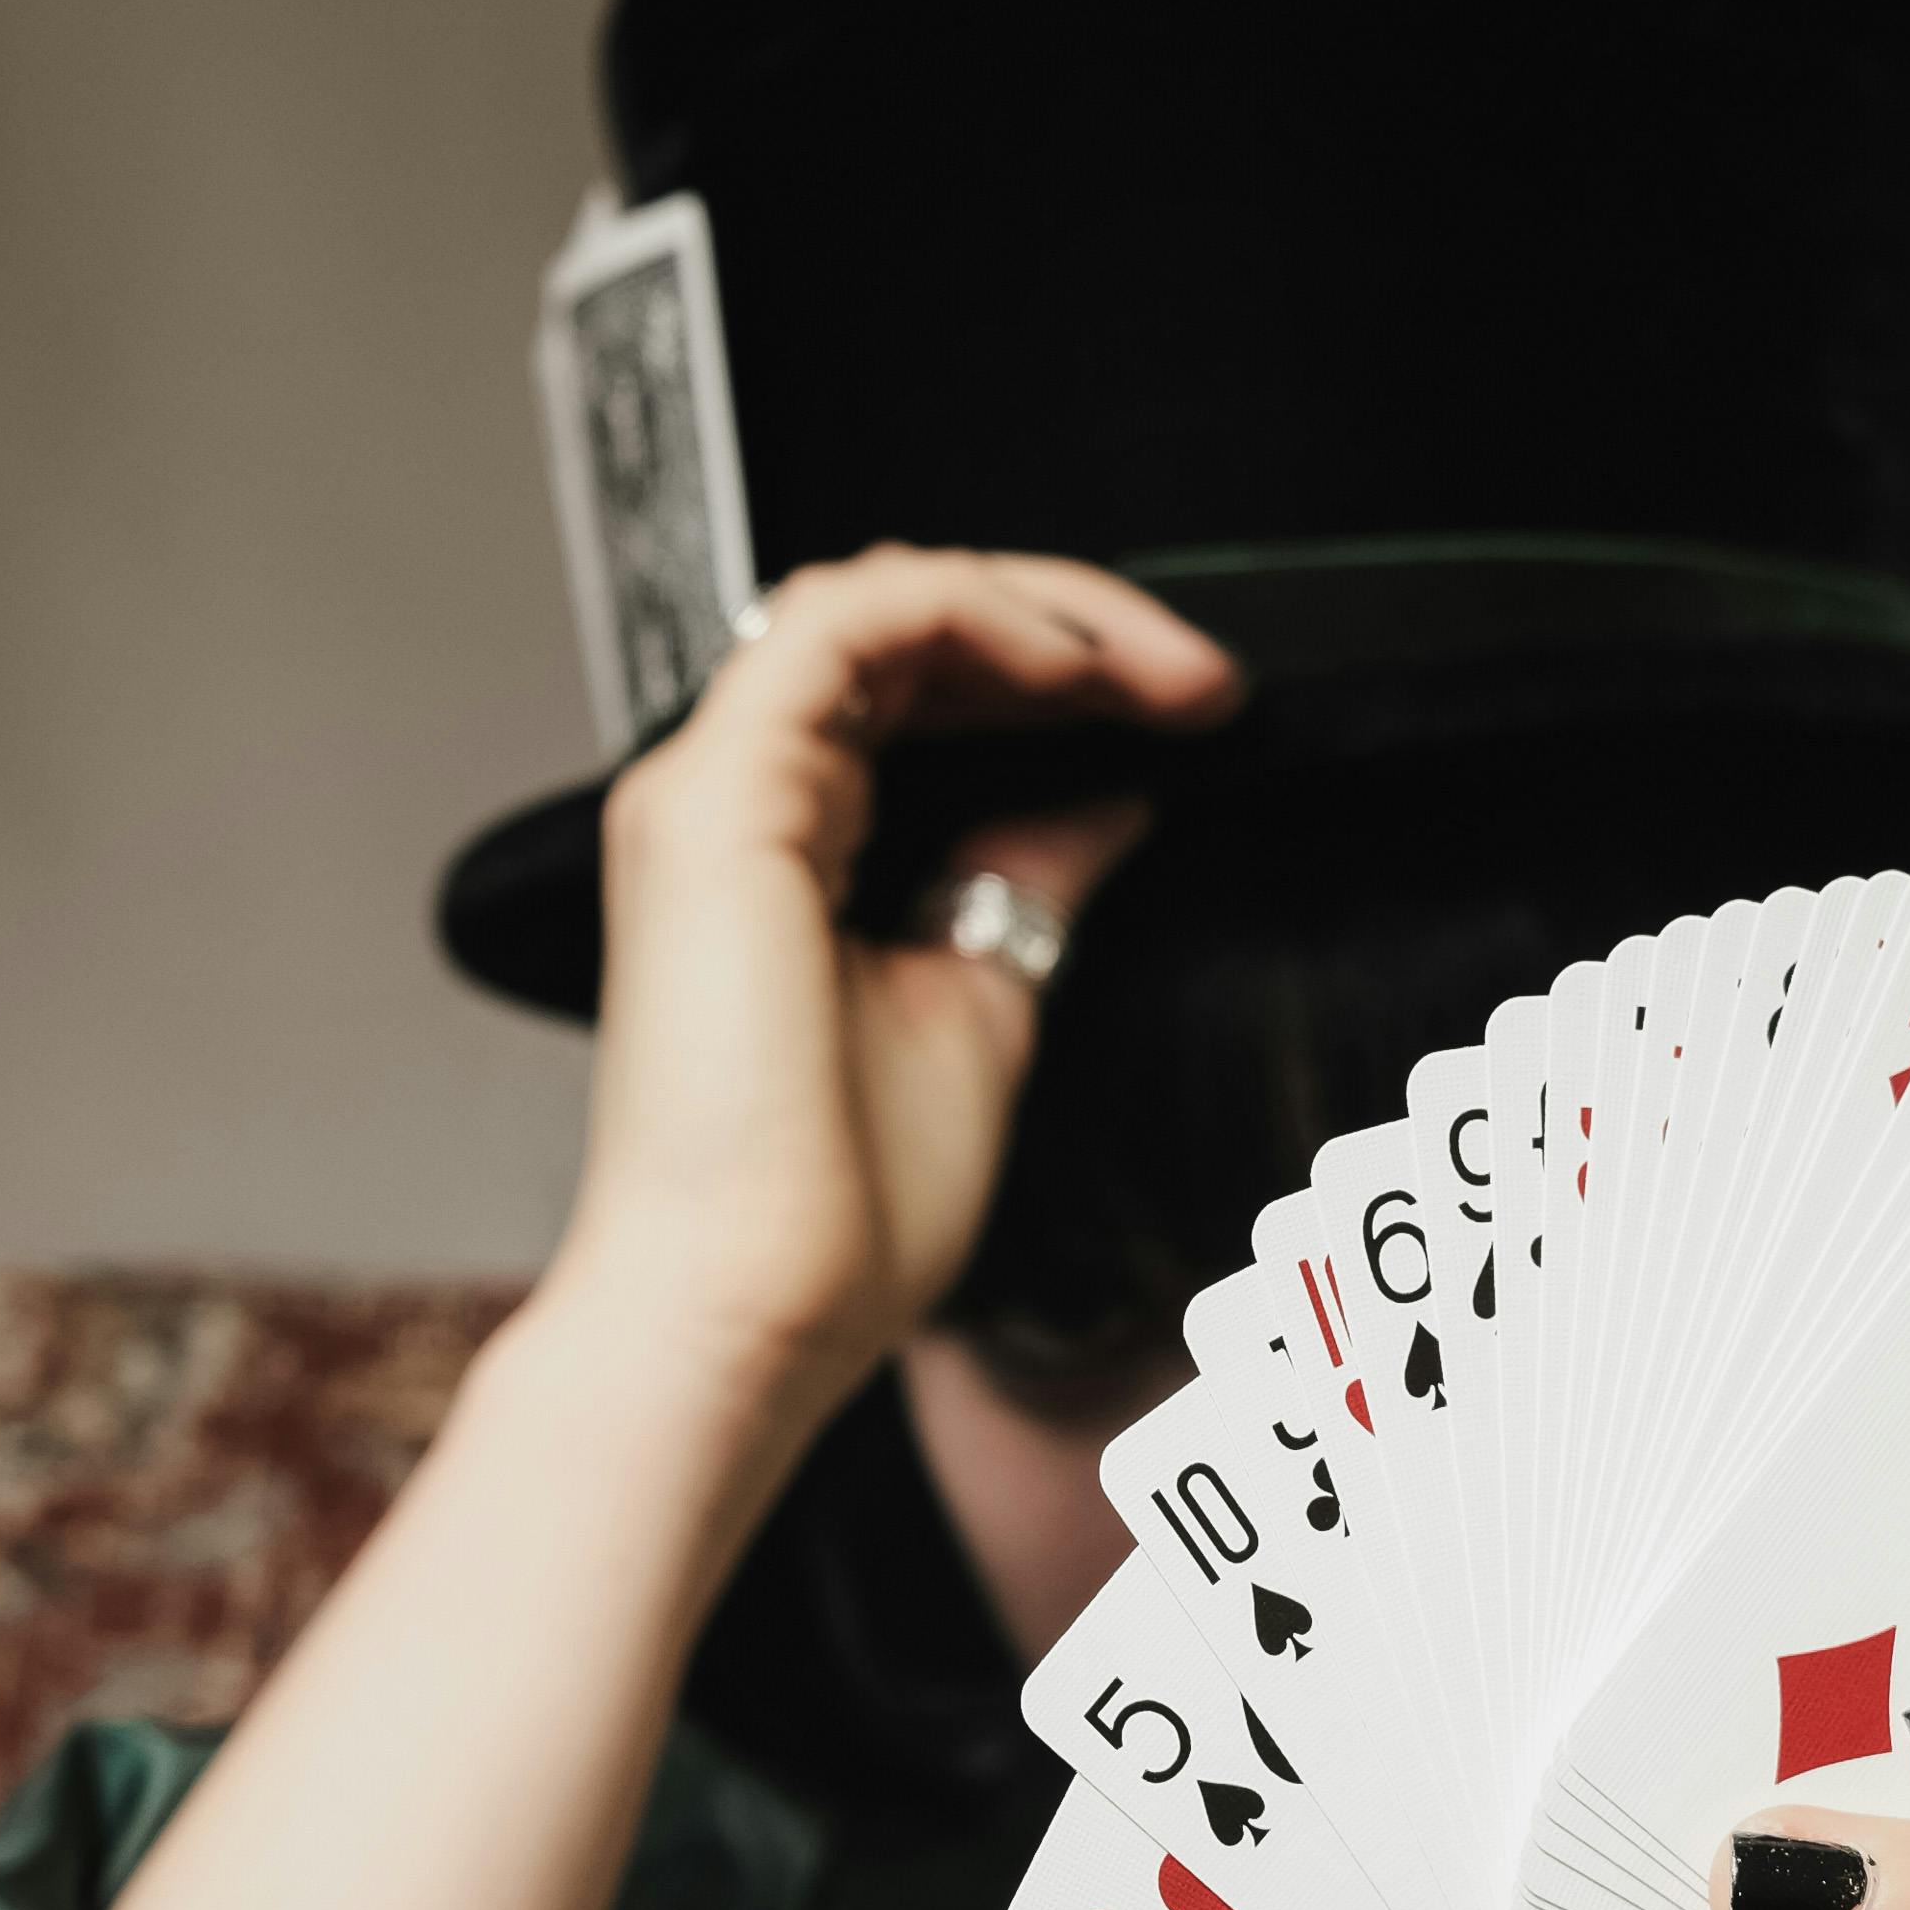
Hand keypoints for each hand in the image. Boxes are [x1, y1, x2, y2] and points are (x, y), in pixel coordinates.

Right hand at [565, 544, 1240, 1430]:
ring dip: (1031, 609)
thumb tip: (1109, 792)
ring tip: (1152, 668)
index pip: (914, 689)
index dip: (1057, 674)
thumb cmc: (835, 1212)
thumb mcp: (983, 1001)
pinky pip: (842, 626)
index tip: (1191, 713)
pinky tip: (1068, 667)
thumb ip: (1031, 879)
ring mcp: (711, 789)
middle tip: (1198, 680)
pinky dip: (966, 615)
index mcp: (780, 847)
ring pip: (873, 600)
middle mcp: (730, 801)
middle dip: (1067, 628)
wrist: (754, 1310)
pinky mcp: (716, 795)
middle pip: (900, 626)